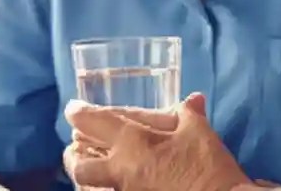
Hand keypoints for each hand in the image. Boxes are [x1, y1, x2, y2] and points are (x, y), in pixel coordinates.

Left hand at [64, 93, 251, 190]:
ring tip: (93, 172)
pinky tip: (115, 187)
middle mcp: (120, 172)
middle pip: (80, 167)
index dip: (79, 113)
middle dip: (73, 156)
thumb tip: (193, 98)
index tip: (72, 109)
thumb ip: (189, 113)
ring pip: (89, 189)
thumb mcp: (200, 133)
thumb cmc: (208, 167)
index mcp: (132, 144)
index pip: (95, 122)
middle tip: (76, 148)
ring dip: (86, 179)